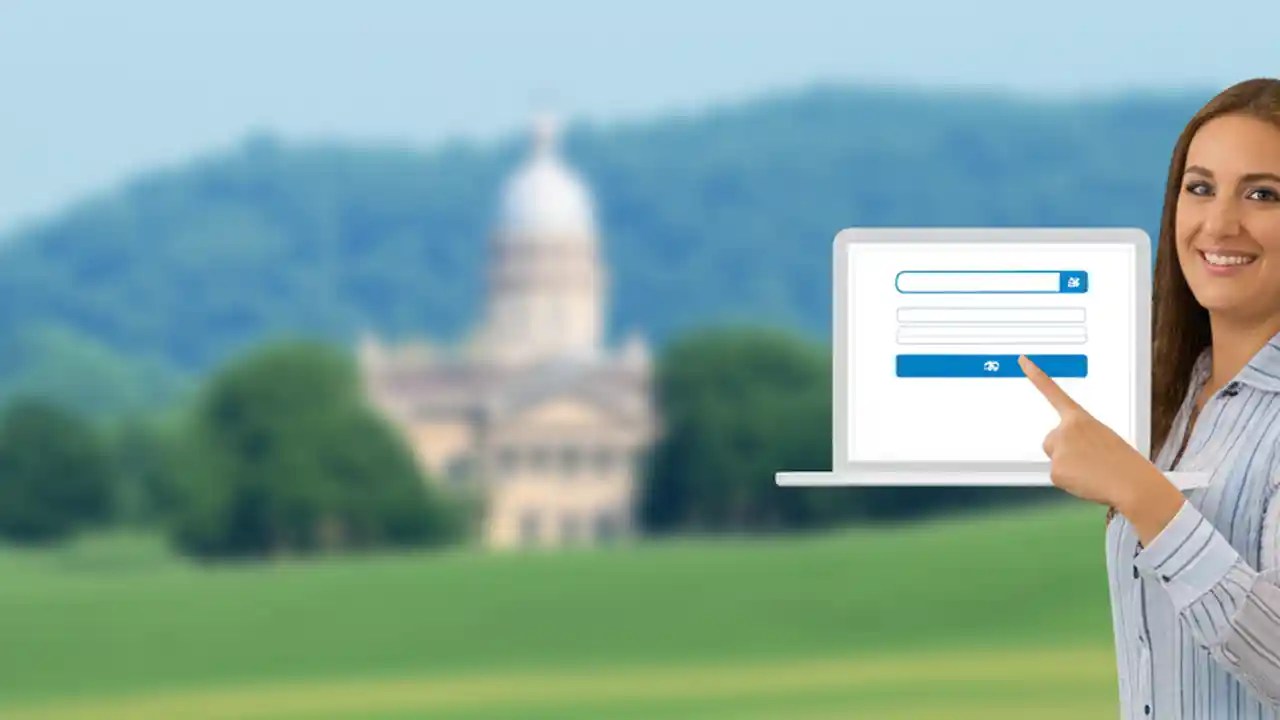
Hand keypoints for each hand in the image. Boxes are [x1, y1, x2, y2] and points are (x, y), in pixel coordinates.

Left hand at [1017, 354, 1161, 506]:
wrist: (1132, 483)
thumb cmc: (1124, 462)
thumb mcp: (1103, 438)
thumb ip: (1080, 437)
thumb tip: (1070, 453)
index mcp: (1080, 419)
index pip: (1054, 392)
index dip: (1036, 376)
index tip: (1022, 360)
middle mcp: (1065, 430)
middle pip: (1051, 440)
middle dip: (1064, 450)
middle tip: (1089, 460)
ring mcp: (1058, 449)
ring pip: (1055, 459)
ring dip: (1068, 466)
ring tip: (1092, 472)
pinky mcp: (1055, 470)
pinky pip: (1058, 477)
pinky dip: (1070, 482)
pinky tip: (1087, 481)